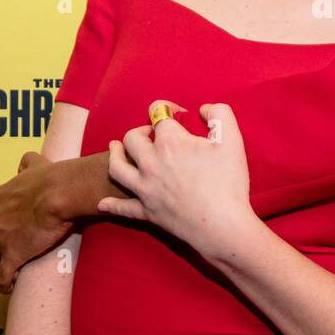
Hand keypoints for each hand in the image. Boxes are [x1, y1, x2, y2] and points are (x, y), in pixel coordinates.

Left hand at [0, 151, 73, 293]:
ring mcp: (1, 239)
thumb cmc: (51, 178)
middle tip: (15, 243)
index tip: (12, 221)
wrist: (60, 193)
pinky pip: (1, 277)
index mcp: (0, 197)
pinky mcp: (13, 256)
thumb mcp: (36, 163)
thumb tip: (26, 161)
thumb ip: (28, 163)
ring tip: (4, 267)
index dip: (0, 216)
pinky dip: (4, 283)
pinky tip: (10, 286)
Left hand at [99, 100, 256, 261]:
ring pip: (117, 167)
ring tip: (115, 148)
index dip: (168, 108)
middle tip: (151, 133)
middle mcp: (151, 163)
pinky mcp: (146, 211)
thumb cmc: (229, 182)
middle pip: (131, 138)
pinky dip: (111, 204)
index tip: (179, 114)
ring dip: (114, 155)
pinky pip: (123, 207)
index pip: (159, 114)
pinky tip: (102, 203)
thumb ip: (219, 113)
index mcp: (170, 142)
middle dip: (140, 130)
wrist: (222, 225)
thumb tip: (204, 109)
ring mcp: (145, 188)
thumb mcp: (231, 139)